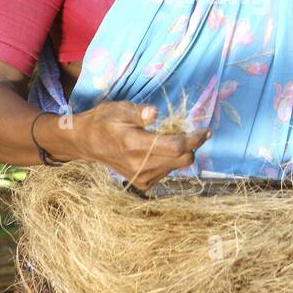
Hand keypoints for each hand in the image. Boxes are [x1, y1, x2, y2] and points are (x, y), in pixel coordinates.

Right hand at [67, 99, 210, 191]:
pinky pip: (167, 172)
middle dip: (191, 145)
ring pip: (177, 167)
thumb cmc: (104, 121)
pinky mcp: (143, 183)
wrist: (87, 143)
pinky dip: (170, 161)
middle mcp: (140, 166)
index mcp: (134, 145)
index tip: (205, 130)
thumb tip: (155, 112)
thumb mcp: (118, 109)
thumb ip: (138, 112)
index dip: (194, 139)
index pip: (175, 147)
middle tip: (189, 130)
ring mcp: (141, 177)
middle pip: (182, 159)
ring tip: (168, 138)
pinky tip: (159, 150)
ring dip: (180, 153)